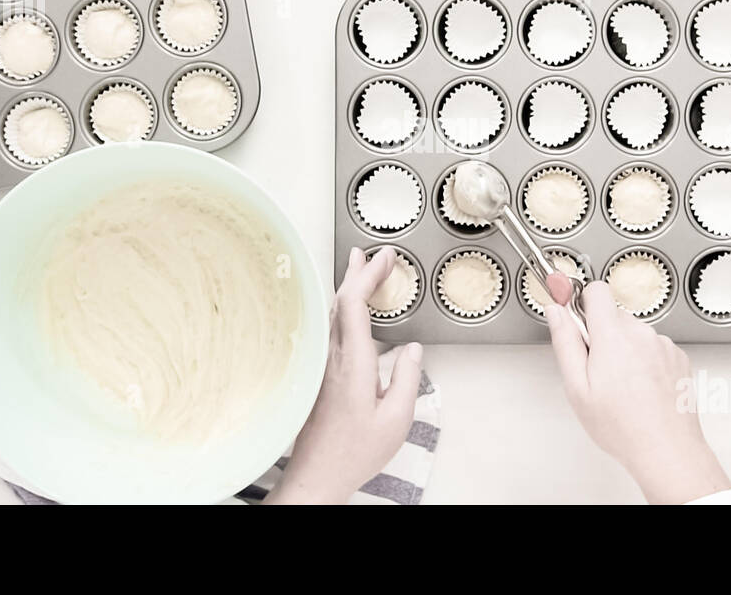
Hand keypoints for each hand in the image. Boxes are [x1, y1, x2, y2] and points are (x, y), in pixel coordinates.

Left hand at [265, 247, 423, 504]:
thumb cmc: (354, 453)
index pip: (356, 305)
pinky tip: (346, 313)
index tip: (386, 256)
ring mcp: (322, 368)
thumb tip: (414, 350)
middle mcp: (332, 360)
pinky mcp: (318, 377)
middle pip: (339, 303)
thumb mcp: (397, 420)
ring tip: (359, 272)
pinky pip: (329, 330)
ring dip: (346, 290)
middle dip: (356, 273)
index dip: (369, 275)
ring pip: (331, 316)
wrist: (316, 476)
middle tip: (371, 254)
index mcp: (354, 365)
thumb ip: (408, 379)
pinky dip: (341, 310)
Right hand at [544, 281, 730, 503]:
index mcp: (613, 336)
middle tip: (597, 370)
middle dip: (602, 334)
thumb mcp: (577, 387)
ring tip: (622, 386)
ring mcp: (664, 345)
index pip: (596, 290)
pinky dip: (645, 361)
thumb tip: (556, 312)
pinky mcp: (678, 357)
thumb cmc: (622, 426)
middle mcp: (642, 334)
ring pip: (635, 333)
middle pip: (614, 315)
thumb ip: (565, 342)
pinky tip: (641, 389)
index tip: (577, 319)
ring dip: (625, 349)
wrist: (666, 450)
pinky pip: (654, 347)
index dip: (582, 303)